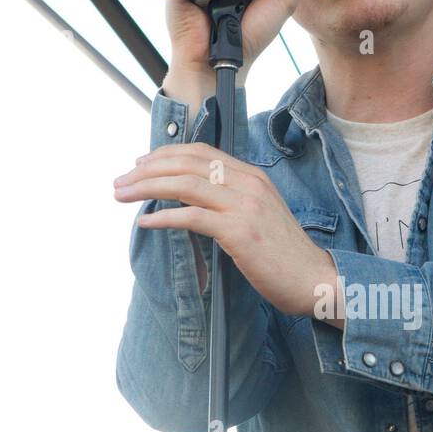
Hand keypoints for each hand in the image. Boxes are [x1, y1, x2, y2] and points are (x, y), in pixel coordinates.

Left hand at [113, 143, 339, 318]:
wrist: (312, 278)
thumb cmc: (283, 254)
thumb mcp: (259, 215)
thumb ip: (231, 200)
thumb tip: (192, 199)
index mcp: (252, 176)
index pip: (200, 152)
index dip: (165, 155)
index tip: (140, 165)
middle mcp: (248, 183)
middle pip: (186, 164)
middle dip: (146, 170)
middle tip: (120, 181)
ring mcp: (244, 205)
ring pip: (185, 184)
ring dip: (147, 188)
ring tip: (123, 195)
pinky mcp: (239, 231)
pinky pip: (192, 217)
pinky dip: (164, 218)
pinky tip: (146, 222)